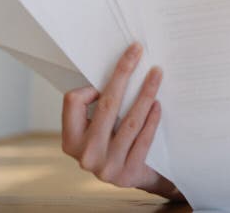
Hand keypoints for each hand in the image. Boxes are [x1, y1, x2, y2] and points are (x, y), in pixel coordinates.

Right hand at [61, 42, 182, 200]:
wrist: (140, 177)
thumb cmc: (117, 145)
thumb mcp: (99, 131)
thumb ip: (99, 109)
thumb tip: (115, 69)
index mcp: (71, 141)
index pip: (73, 101)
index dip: (90, 88)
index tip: (107, 79)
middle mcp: (86, 155)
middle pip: (106, 105)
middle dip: (122, 74)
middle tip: (136, 51)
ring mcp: (107, 166)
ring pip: (130, 120)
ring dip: (145, 92)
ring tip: (156, 73)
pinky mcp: (129, 172)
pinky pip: (144, 138)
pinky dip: (152, 119)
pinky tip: (158, 104)